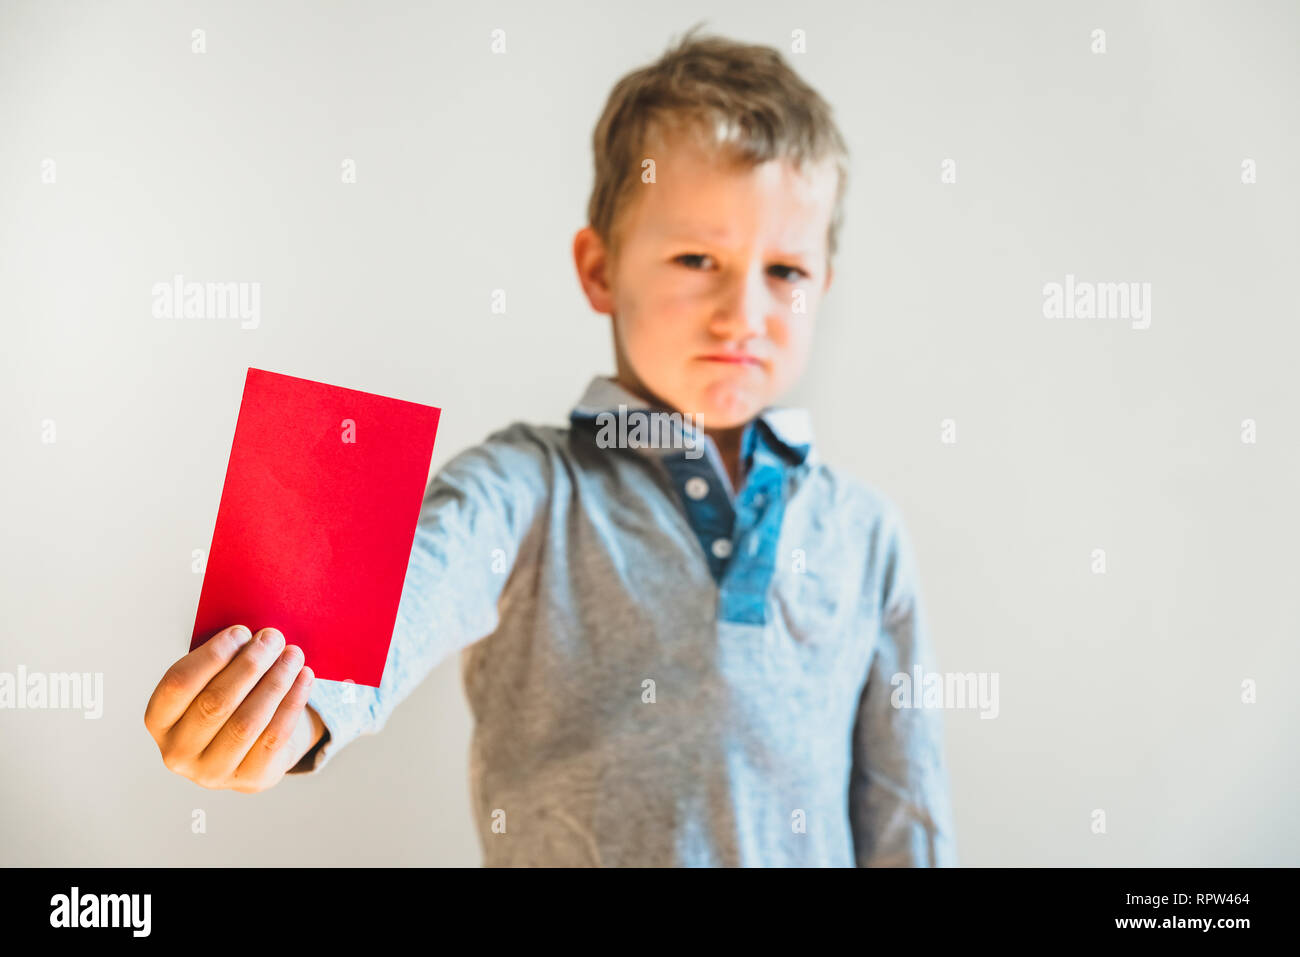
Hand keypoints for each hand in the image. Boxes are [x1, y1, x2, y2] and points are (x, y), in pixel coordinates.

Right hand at [144, 625, 318, 792]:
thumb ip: (222, 661)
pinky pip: (275, 736)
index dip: (211, 655)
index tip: (241, 632)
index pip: (178, 684)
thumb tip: (257, 636)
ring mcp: (213, 772)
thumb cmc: (226, 701)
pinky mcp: (250, 779)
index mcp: (159, 721)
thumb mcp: (211, 682)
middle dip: (249, 665)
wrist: (250, 749)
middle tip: (274, 638)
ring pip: (248, 722)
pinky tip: (304, 677)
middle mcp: (178, 752)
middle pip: (215, 703)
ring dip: (275, 681)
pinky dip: (293, 702)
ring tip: (293, 655)